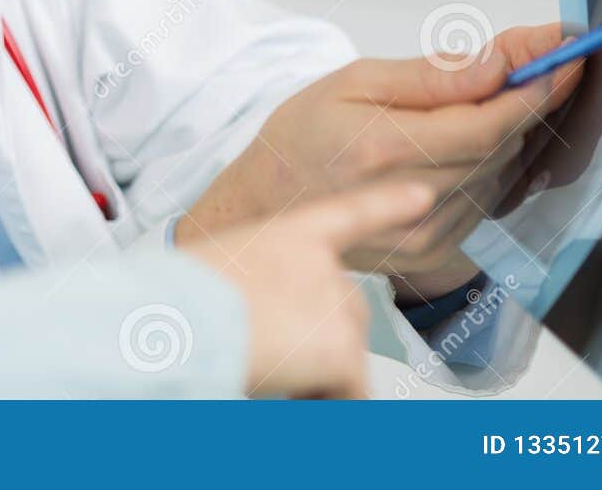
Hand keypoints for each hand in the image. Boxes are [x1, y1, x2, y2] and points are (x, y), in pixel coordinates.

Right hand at [176, 24, 582, 302]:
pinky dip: (488, 164)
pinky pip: (486, 198)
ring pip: (500, 171)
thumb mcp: (354, 81)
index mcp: (389, 148)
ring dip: (505, 131)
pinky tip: (461, 142)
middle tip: (539, 58)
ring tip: (481, 100)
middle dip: (527, 97)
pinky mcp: (435, 250)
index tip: (568, 51)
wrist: (267, 206)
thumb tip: (499, 63)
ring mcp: (427, 232)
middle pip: (504, 143)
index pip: (491, 119)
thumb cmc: (301, 136)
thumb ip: (432, 75)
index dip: (539, 85)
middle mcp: (414, 197)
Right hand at [182, 179, 435, 397]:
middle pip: (347, 312)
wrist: (178, 317)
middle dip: (318, 343)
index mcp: (290, 233)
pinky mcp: (343, 348)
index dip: (390, 202)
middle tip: (266, 353)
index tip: (423, 195)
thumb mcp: (221, 269)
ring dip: (314, 376)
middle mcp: (323, 263)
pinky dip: (324, 405)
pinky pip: (350, 395)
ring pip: (345, 357)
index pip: (351, 212)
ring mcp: (337, 303)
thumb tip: (276, 325)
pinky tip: (288, 393)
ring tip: (264, 368)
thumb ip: (262, 281)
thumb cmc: (179, 295)